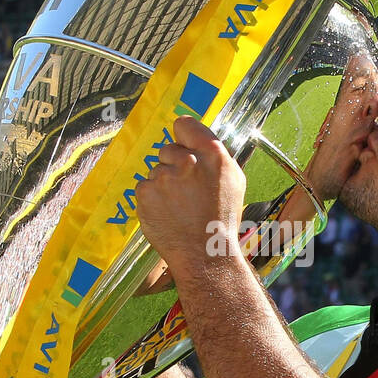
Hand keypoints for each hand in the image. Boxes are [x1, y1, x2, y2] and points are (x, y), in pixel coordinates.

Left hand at [135, 117, 246, 279]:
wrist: (204, 254)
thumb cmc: (221, 219)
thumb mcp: (233, 180)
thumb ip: (214, 156)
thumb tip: (197, 142)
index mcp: (212, 154)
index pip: (185, 124)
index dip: (183, 136)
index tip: (183, 145)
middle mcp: (187, 161)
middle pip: (168, 149)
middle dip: (173, 165)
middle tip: (186, 190)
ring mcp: (163, 177)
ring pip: (156, 171)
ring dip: (163, 185)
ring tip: (178, 207)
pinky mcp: (145, 193)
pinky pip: (144, 188)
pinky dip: (152, 200)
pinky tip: (167, 213)